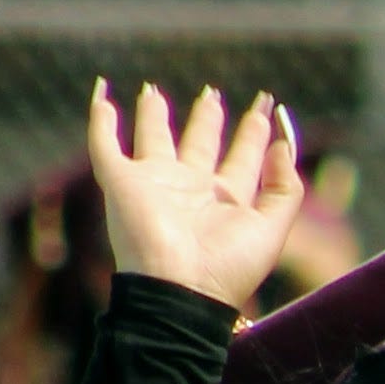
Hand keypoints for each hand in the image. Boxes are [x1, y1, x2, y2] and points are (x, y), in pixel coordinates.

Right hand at [87, 83, 307, 315]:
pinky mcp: (121, 183)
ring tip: (152, 91)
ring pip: (153, 139)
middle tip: (212, 94)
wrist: (177, 292)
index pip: (242, 160)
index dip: (254, 134)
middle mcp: (191, 191)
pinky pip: (105, 144)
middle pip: (198, 145)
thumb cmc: (227, 268)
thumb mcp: (272, 228)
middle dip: (205, 120)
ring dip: (152, 116)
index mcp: (226, 202)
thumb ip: (285, 186)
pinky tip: (101, 93)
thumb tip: (284, 141)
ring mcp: (155, 185)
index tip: (266, 105)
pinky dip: (99, 121)